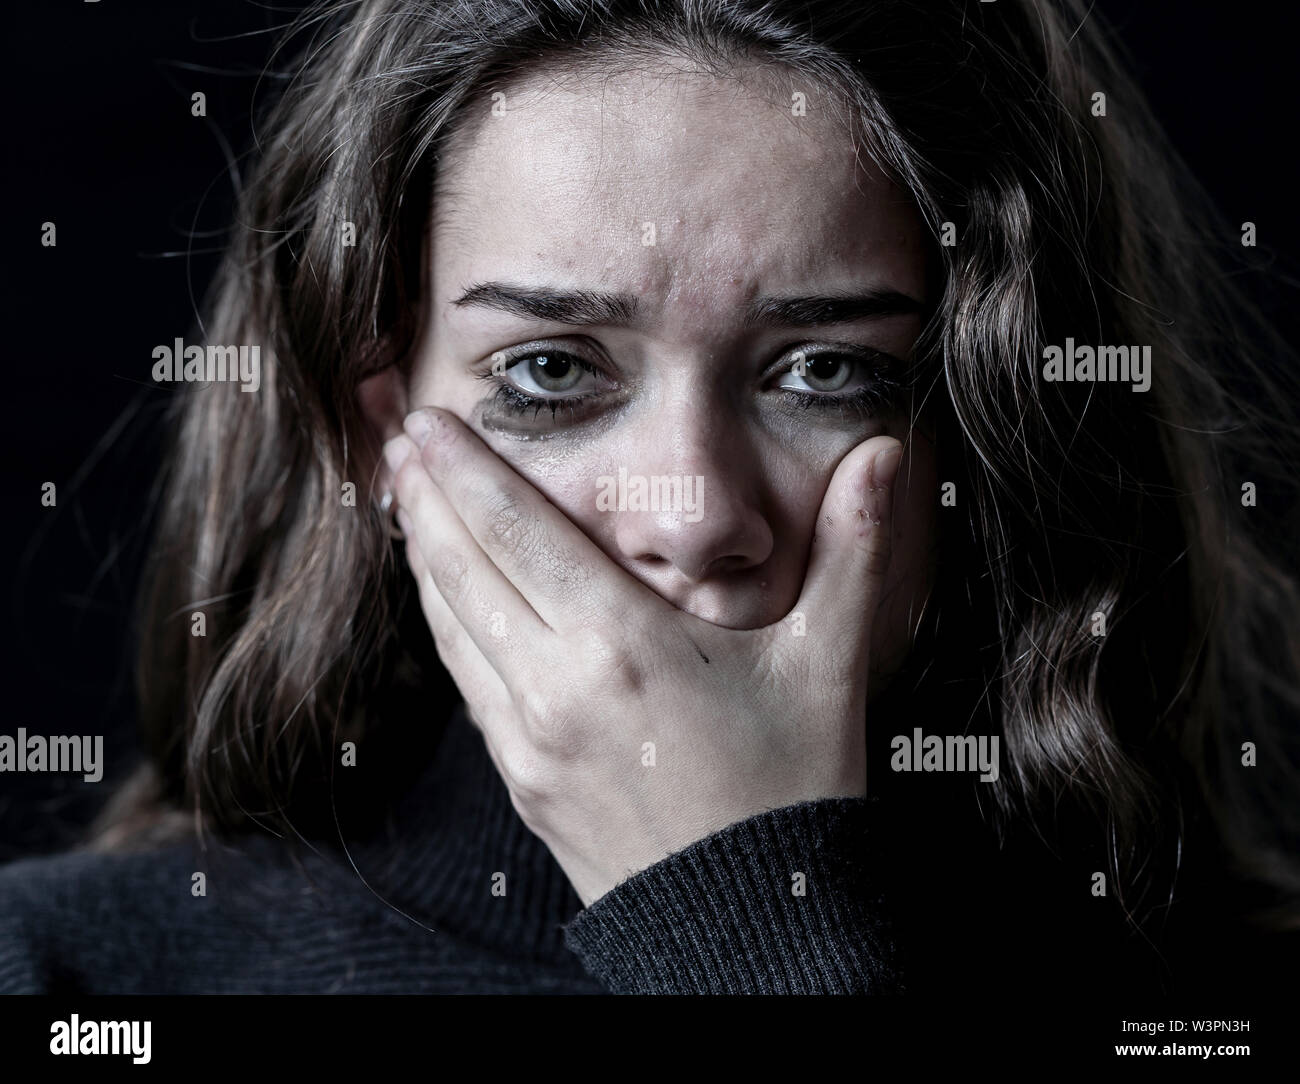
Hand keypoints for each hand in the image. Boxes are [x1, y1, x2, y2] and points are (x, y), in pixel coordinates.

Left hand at [384, 406, 901, 906]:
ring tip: (407, 499)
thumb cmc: (793, 791)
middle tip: (395, 436)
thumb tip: (886, 455)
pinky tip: (447, 597)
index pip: (516, 532)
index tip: (426, 420)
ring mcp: (527, 740)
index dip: (461, 469)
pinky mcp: (521, 780)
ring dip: (424, 554)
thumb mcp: (829, 665)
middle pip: (462, 568)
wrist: (751, 927)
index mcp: (623, 646)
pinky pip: (466, 682)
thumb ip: (853, 550)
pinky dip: (446, 623)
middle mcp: (556, 688)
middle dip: (423, 494)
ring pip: (450, 625)